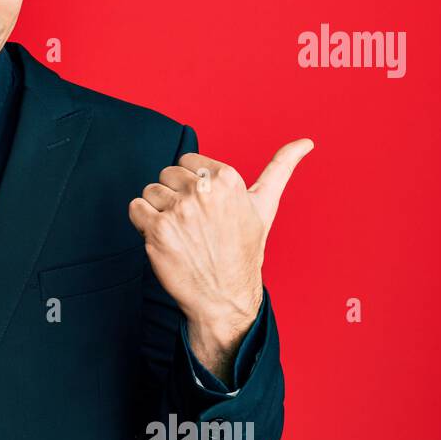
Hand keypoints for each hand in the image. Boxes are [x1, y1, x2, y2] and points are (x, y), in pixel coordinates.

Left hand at [127, 138, 313, 341]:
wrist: (225, 298)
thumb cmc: (244, 251)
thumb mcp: (265, 206)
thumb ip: (280, 168)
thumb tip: (306, 141)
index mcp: (228, 179)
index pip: (186, 161)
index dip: (191, 185)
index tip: (204, 208)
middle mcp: (204, 191)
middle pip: (166, 175)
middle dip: (174, 196)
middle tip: (192, 225)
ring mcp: (179, 210)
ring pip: (149, 191)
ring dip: (157, 211)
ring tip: (179, 232)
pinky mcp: (157, 230)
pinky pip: (135, 208)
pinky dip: (141, 222)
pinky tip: (162, 238)